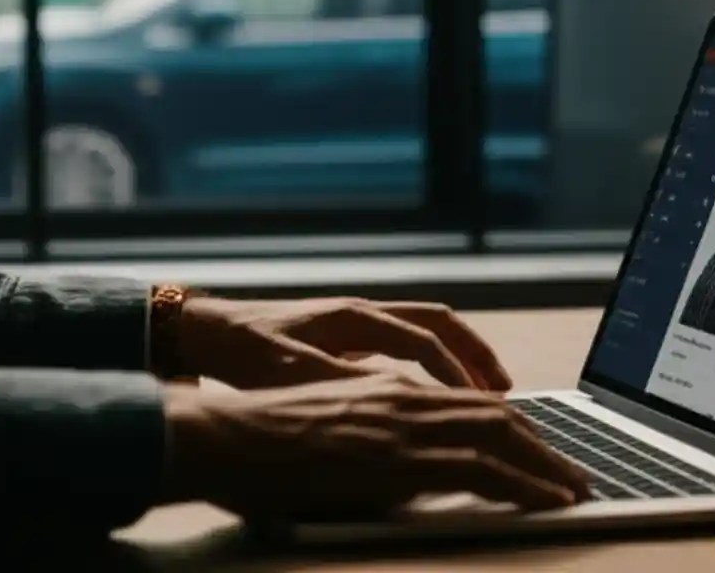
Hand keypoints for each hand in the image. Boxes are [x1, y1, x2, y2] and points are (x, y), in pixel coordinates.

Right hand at [158, 374, 591, 518]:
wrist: (225, 435)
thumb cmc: (262, 443)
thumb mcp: (331, 435)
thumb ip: (376, 449)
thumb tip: (411, 479)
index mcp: (390, 392)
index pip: (470, 406)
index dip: (514, 429)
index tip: (542, 453)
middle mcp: (406, 398)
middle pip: (496, 416)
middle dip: (543, 447)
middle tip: (575, 474)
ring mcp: (405, 423)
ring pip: (499, 436)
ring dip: (546, 464)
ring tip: (576, 489)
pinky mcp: (398, 455)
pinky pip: (479, 467)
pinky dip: (523, 482)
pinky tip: (548, 499)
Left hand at [164, 297, 512, 390]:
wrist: (210, 331)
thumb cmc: (246, 353)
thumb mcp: (291, 372)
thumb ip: (341, 383)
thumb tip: (390, 395)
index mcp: (354, 318)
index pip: (423, 342)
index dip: (454, 374)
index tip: (479, 403)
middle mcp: (363, 311)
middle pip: (438, 321)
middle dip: (475, 353)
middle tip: (504, 388)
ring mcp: (357, 320)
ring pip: (425, 327)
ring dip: (458, 354)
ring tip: (484, 388)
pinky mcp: (348, 333)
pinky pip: (407, 338)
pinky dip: (433, 359)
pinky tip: (436, 389)